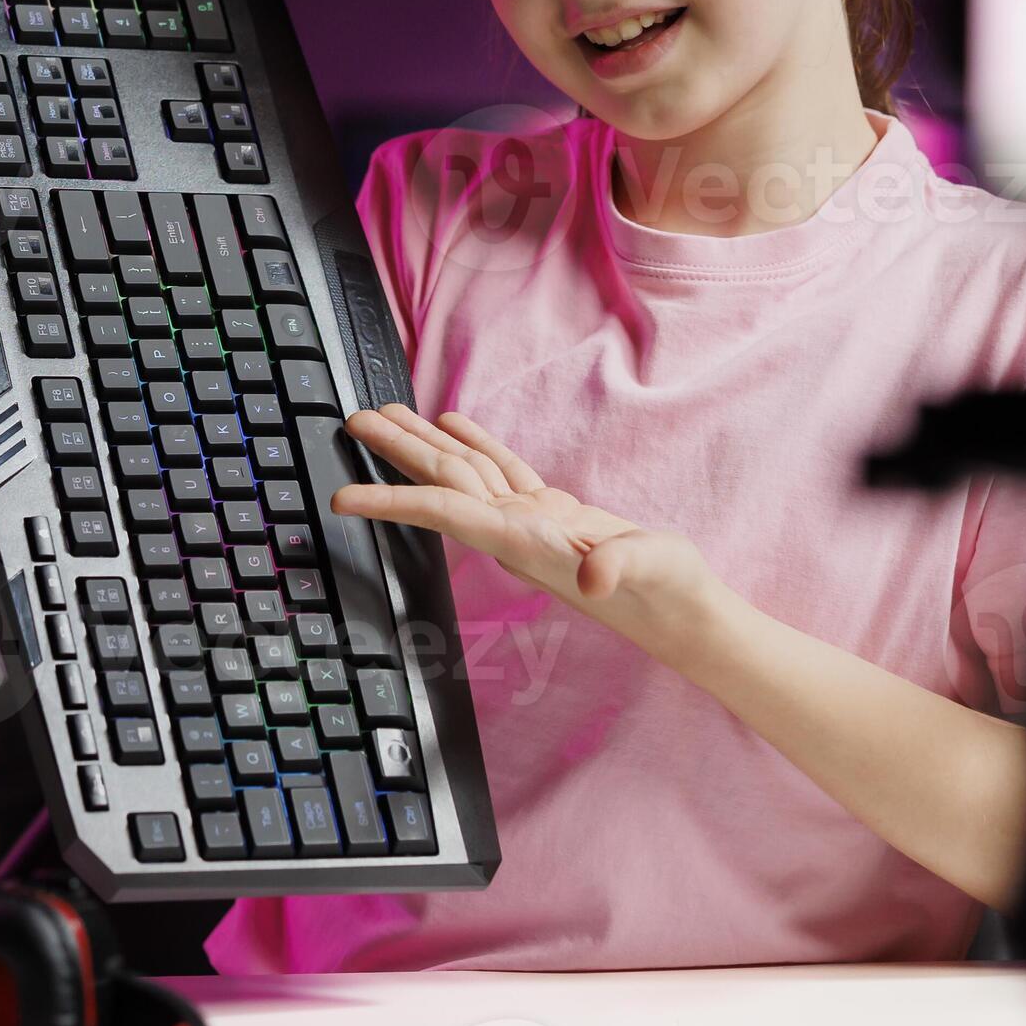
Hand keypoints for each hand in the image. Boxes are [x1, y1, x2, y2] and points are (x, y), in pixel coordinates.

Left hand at [329, 405, 715, 634]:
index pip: (441, 511)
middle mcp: (514, 529)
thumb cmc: (668, 592)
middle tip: (352, 421)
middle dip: (395, 452)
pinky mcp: (554, 513)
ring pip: (466, 471)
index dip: (390, 500)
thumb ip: (621, 567)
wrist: (684, 612)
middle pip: (442, 481)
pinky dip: (477, 443)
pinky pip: (503, 470)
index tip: (341, 499)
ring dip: (426, 441)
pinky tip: (454, 424)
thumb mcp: (650, 571)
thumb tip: (594, 577)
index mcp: (523, 539)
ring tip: (388, 413)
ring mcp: (531, 521)